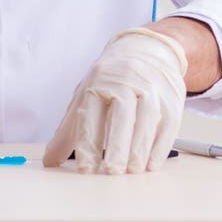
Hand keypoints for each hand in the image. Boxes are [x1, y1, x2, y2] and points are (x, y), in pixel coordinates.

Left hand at [43, 27, 186, 174]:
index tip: (85, 167)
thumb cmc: (112, 79)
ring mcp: (151, 89)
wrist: (146, 50)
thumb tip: (50, 159)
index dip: (87, 141)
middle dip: (116, 145)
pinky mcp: (171, 99)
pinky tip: (150, 164)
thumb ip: (69, 129)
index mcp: (99, 81)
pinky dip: (159, 147)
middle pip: (121, 114)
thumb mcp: (87, 94)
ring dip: (139, 148)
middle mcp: (126, 81)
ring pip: (147, 119)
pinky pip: (167, 124)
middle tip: (111, 171)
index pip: (90, 112)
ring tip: (131, 171)